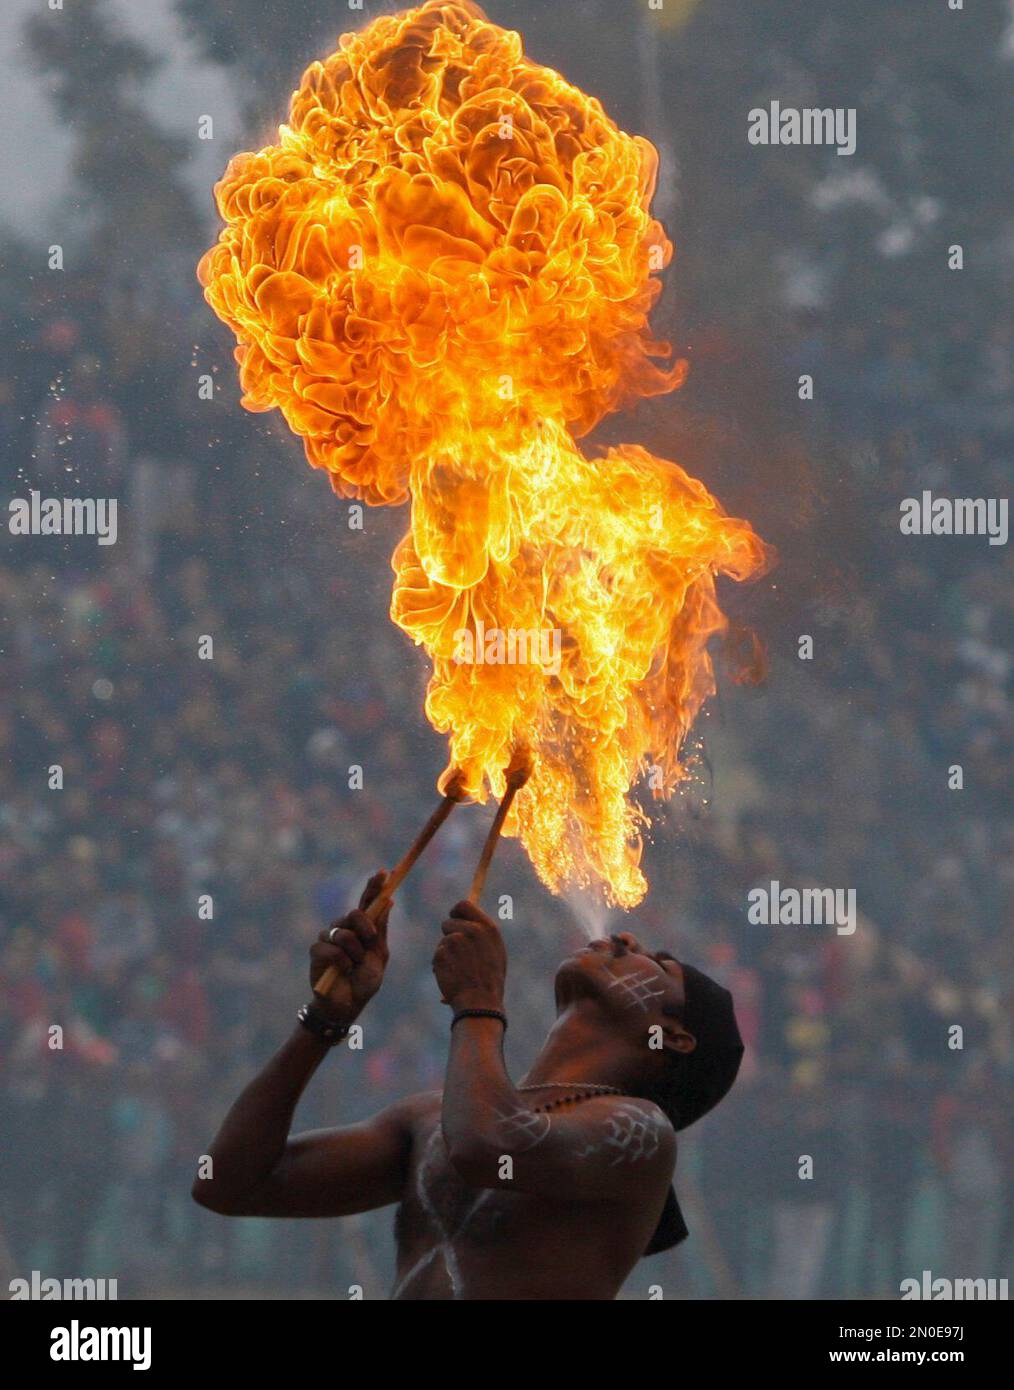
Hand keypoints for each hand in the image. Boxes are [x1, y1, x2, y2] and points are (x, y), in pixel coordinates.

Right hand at [310, 871, 390, 1020]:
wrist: (348, 1003)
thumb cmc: (365, 980)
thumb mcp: (379, 955)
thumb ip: (379, 930)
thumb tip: (389, 902)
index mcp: (362, 927)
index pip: (367, 902)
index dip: (374, 886)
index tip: (383, 872)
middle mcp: (344, 927)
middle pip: (355, 913)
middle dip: (365, 928)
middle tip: (369, 943)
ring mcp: (328, 937)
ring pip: (343, 932)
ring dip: (354, 952)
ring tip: (354, 965)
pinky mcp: (316, 950)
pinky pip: (331, 948)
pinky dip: (342, 962)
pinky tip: (343, 971)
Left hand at [432, 900, 505, 1010]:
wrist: (480, 1003)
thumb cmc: (490, 980)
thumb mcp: (495, 952)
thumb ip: (482, 933)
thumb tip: (469, 919)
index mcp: (487, 928)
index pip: (464, 905)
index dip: (456, 912)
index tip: (454, 919)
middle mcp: (472, 931)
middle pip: (448, 922)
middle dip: (449, 936)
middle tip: (459, 954)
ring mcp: (455, 942)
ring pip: (442, 941)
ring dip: (446, 953)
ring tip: (459, 969)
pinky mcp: (442, 954)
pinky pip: (437, 955)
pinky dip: (441, 965)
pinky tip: (452, 976)